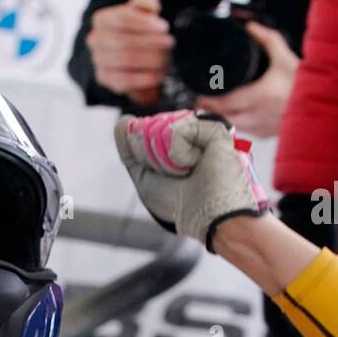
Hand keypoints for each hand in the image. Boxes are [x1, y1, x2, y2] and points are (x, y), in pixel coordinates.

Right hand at [85, 0, 174, 106]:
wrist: (130, 57)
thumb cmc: (138, 29)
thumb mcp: (144, 11)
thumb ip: (147, 3)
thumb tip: (152, 6)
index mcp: (102, 19)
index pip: (122, 18)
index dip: (145, 23)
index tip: (165, 27)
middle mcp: (95, 39)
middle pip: (124, 40)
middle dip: (151, 42)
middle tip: (170, 43)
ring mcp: (97, 60)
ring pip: (125, 59)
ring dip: (151, 59)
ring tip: (167, 58)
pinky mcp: (104, 78)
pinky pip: (125, 80)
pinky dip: (145, 78)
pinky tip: (159, 75)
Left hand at [114, 109, 269, 249]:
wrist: (207, 216)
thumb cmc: (179, 203)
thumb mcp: (143, 177)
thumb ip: (129, 149)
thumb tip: (124, 120)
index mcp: (172, 142)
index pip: (139, 131)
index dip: (141, 156)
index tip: (162, 176)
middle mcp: (186, 132)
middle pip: (147, 127)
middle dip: (152, 157)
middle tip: (177, 175)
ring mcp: (200, 128)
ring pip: (160, 127)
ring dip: (166, 158)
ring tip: (189, 169)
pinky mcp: (213, 128)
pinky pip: (175, 129)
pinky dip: (179, 153)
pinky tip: (198, 161)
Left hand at [195, 22, 297, 137]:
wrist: (325, 104)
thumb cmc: (306, 84)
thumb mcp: (286, 58)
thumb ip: (268, 40)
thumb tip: (250, 28)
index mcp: (261, 97)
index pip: (224, 103)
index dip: (208, 99)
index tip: (200, 92)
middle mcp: (259, 116)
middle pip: (222, 117)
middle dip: (209, 108)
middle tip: (202, 98)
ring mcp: (261, 128)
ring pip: (231, 126)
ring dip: (221, 117)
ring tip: (214, 105)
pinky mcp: (265, 134)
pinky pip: (243, 131)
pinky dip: (236, 123)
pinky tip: (233, 114)